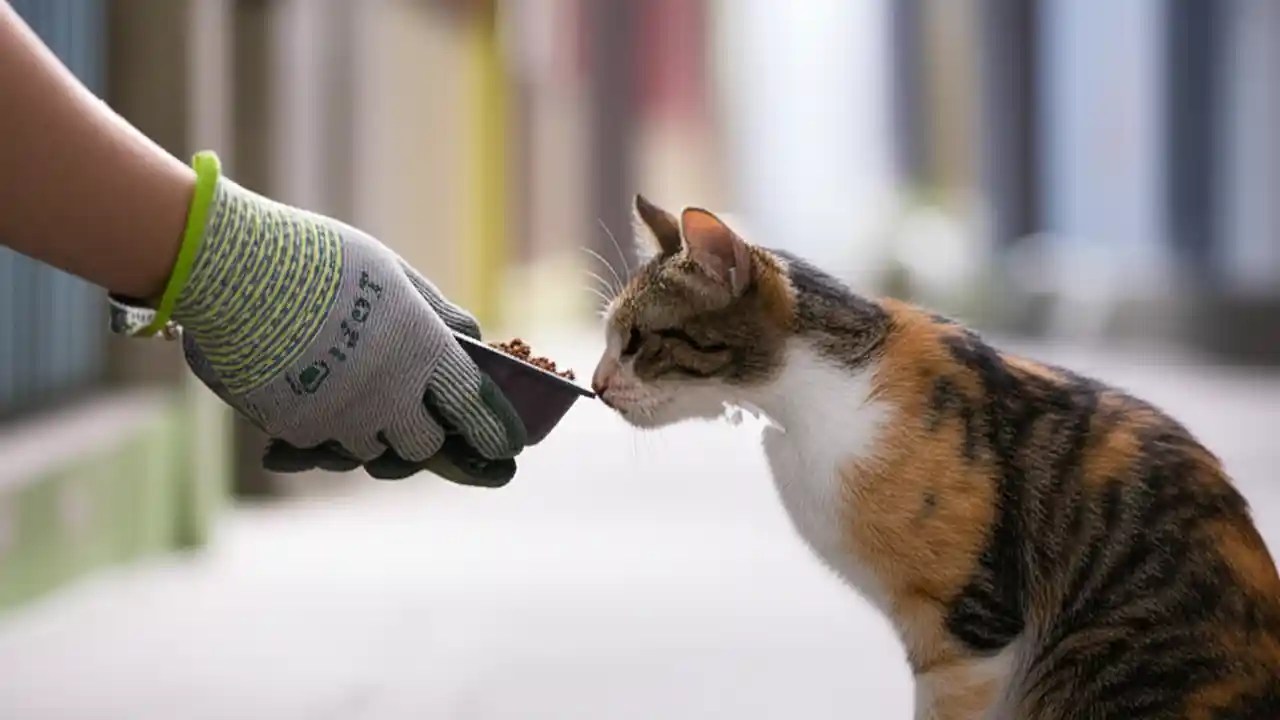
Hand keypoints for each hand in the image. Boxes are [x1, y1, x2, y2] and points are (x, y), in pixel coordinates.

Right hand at [110, 152, 525, 485]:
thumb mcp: (393, 275)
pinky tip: (317, 405)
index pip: (476, 409)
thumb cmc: (320, 260)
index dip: (496, 431)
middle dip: (428, 439)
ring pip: (371, 454)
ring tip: (362, 404)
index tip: (506, 446)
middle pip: (424, 446)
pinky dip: (325, 437)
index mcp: (424, 352)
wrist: (233, 269)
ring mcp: (339, 419)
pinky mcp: (293, 431)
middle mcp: (389, 397)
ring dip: (373, 438)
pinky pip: (321, 450)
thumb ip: (436, 314)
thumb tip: (473, 338)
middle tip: (425, 425)